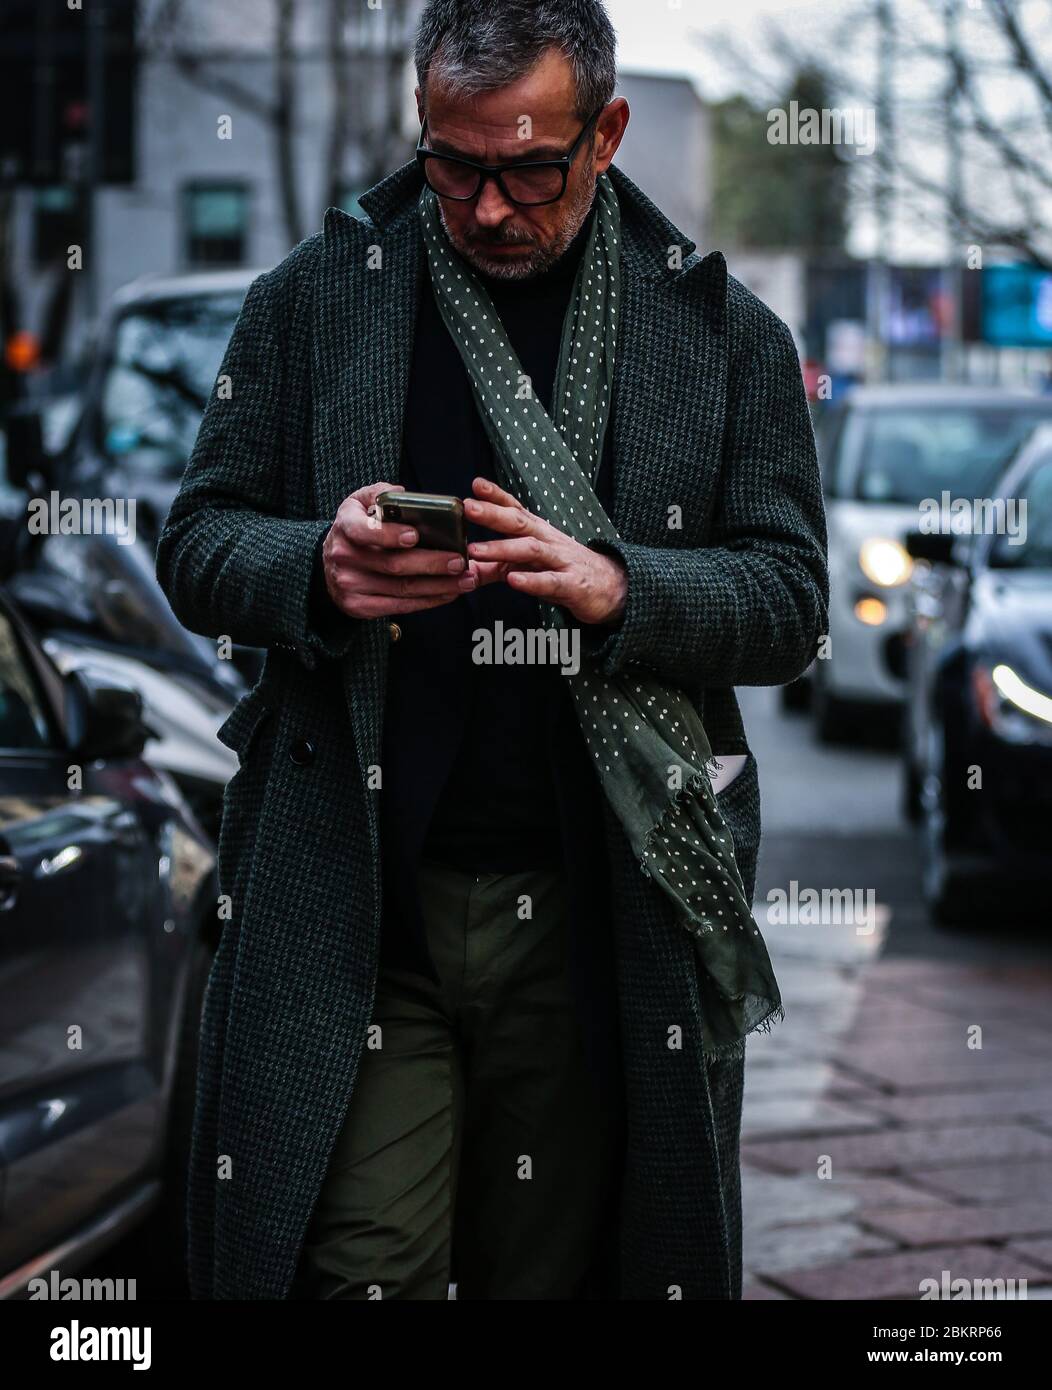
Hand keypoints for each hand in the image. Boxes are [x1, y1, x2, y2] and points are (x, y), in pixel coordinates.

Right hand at [322, 482, 507, 618]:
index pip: (364, 531)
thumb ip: (380, 493)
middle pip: (393, 565)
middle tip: (460, 561)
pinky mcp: (359, 606)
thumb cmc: (356, 528)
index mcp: (345, 527)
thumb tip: (403, 494)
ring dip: (439, 586)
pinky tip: (449, 593)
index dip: (390, 535)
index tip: (416, 535)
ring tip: (466, 580)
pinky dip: (428, 601)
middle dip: (431, 564)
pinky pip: (400, 606)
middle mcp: (344, 557)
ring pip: (402, 589)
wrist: (328, 563)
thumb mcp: (359, 503)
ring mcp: (350, 585)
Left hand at [464, 477, 627, 625]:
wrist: (615, 589)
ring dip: (503, 548)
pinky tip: (512, 581)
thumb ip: (496, 568)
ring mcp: (562, 562)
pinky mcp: (573, 586)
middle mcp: (550, 541)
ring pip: (531, 550)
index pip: (517, 509)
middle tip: (468, 507)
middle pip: (520, 522)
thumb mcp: (530, 568)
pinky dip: (531, 581)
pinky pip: (550, 582)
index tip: (475, 485)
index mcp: (539, 533)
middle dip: (494, 514)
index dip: (497, 497)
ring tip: (476, 549)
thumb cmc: (567, 573)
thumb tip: (463, 569)